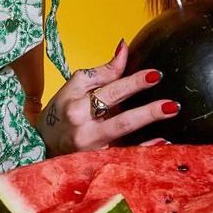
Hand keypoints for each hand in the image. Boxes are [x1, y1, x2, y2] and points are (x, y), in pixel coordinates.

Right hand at [38, 41, 177, 155]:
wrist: (41, 143)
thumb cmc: (61, 110)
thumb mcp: (75, 86)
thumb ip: (103, 71)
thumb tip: (125, 48)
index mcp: (77, 106)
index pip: (110, 92)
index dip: (134, 83)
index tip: (156, 75)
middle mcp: (85, 131)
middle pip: (121, 121)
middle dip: (148, 112)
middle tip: (172, 105)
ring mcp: (92, 151)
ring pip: (125, 144)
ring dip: (151, 137)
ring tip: (169, 124)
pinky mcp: (98, 163)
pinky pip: (125, 158)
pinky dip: (144, 151)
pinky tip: (163, 144)